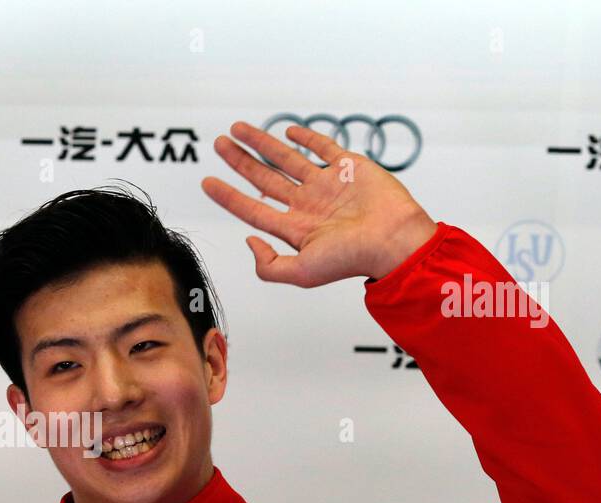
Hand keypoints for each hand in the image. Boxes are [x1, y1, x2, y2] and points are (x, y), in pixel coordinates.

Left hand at [201, 121, 436, 286]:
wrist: (394, 238)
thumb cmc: (352, 259)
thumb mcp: (302, 273)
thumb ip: (268, 266)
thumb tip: (248, 241)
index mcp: (295, 228)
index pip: (252, 209)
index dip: (227, 196)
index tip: (206, 182)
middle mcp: (307, 205)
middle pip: (263, 179)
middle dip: (239, 162)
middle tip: (218, 144)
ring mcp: (326, 185)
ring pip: (285, 159)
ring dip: (261, 143)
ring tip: (238, 129)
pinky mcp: (349, 167)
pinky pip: (322, 147)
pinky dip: (306, 137)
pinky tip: (287, 131)